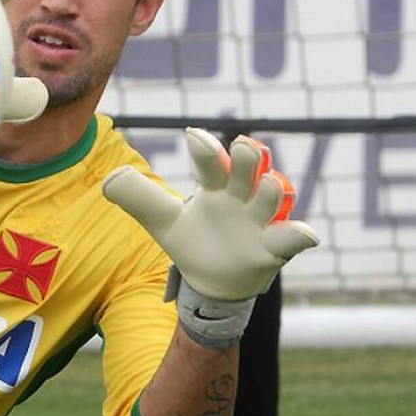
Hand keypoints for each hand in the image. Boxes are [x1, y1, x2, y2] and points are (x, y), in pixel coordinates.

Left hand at [102, 128, 317, 348]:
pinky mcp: (273, 248)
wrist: (212, 281)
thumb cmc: (191, 241)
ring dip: (271, 189)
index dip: (204, 149)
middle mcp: (240, 197)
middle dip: (247, 157)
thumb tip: (109, 179)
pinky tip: (305, 234)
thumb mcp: (162, 221)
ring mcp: (259, 221)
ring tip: (267, 182)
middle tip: (243, 145)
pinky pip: (291, 238)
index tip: (193, 135)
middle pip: (247, 170)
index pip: (210, 162)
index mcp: (213, 187)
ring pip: (271, 198)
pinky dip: (299, 235)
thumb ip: (138, 198)